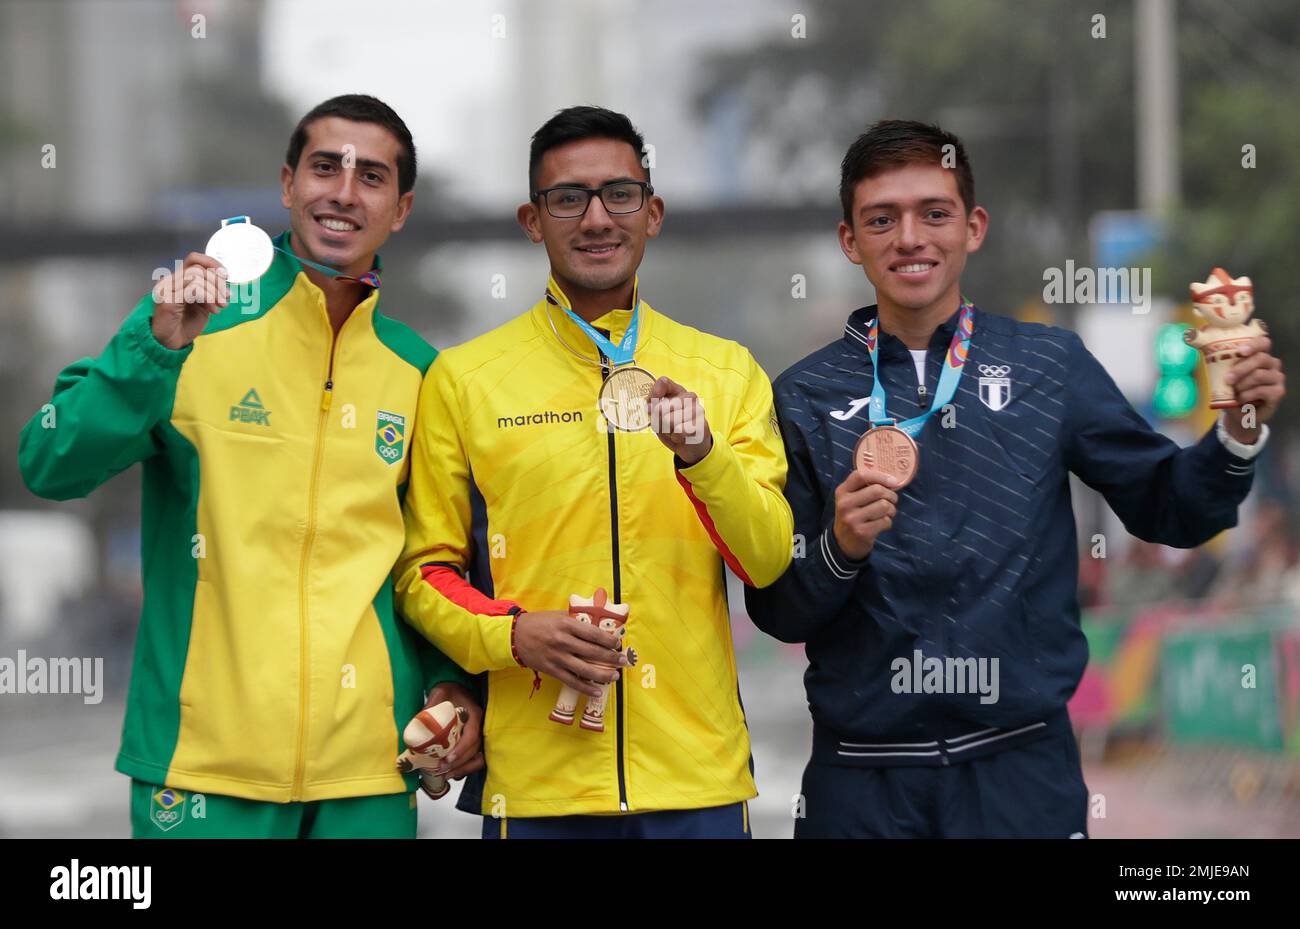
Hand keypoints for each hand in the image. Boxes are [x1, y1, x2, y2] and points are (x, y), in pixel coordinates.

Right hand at [151, 252, 227, 349]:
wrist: (171, 343)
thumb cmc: (186, 325)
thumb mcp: (204, 305)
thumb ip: (210, 291)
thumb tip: (224, 281)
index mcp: (179, 280)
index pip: (193, 259)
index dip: (212, 263)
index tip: (226, 276)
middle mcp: (170, 281)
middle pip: (198, 268)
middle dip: (217, 282)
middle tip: (227, 298)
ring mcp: (167, 289)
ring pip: (196, 276)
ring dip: (214, 291)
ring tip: (221, 306)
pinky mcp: (167, 299)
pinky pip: (192, 289)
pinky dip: (208, 297)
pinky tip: (213, 311)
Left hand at [424, 682, 483, 779]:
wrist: (457, 688)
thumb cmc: (449, 690)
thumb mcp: (439, 694)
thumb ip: (430, 707)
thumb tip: (415, 726)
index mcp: (474, 714)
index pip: (472, 735)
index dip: (462, 749)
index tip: (448, 759)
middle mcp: (480, 726)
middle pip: (475, 750)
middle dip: (458, 763)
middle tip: (440, 770)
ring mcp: (479, 735)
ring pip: (478, 758)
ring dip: (463, 769)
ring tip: (445, 776)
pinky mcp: (474, 742)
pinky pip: (474, 759)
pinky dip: (464, 768)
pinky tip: (451, 773)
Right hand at [512, 610, 626, 697]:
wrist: (515, 636)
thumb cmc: (539, 623)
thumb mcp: (558, 615)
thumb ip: (576, 619)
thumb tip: (598, 623)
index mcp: (566, 625)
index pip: (593, 633)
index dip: (609, 640)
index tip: (618, 643)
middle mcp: (563, 641)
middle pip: (592, 652)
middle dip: (611, 658)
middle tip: (623, 661)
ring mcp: (557, 657)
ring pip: (585, 669)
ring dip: (602, 674)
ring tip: (614, 676)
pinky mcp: (551, 670)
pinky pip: (571, 681)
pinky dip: (585, 687)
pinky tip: (597, 691)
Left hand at [648, 376, 712, 464]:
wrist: (691, 445)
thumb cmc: (673, 427)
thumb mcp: (658, 416)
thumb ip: (652, 408)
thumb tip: (649, 407)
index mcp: (677, 390)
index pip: (663, 382)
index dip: (653, 395)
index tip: (650, 406)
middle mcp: (689, 396)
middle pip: (662, 407)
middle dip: (658, 420)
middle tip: (664, 424)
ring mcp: (697, 409)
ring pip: (669, 420)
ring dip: (667, 430)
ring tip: (674, 431)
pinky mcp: (701, 423)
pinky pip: (679, 431)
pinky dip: (675, 437)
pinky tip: (681, 436)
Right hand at [832, 467, 898, 560]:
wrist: (843, 542)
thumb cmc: (853, 514)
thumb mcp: (851, 498)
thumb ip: (865, 486)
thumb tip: (892, 480)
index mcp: (842, 491)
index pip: (861, 475)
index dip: (880, 476)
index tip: (892, 481)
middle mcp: (844, 504)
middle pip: (877, 490)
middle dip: (891, 495)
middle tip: (892, 500)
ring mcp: (852, 519)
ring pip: (884, 506)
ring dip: (891, 510)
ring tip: (886, 513)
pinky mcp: (862, 532)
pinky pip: (885, 521)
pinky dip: (888, 522)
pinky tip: (881, 524)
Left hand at [1223, 335, 1285, 442]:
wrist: (1240, 414)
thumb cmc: (1233, 391)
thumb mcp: (1223, 376)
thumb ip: (1220, 362)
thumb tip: (1199, 345)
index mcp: (1260, 355)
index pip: (1263, 343)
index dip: (1254, 344)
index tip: (1241, 351)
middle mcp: (1272, 364)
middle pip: (1261, 358)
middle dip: (1241, 368)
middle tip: (1227, 379)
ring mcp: (1277, 377)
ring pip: (1259, 375)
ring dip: (1242, 384)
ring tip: (1234, 392)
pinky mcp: (1278, 392)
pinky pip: (1261, 390)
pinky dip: (1247, 396)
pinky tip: (1241, 400)